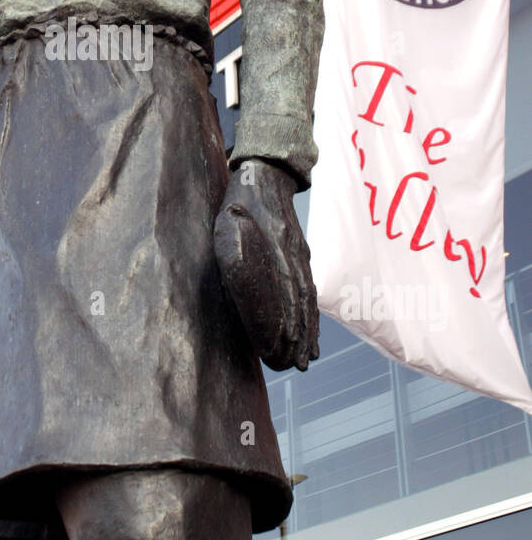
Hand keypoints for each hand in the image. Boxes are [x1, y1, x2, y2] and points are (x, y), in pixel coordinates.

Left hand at [213, 158, 318, 371]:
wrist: (266, 174)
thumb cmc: (238, 200)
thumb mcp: (227, 219)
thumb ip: (232, 245)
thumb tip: (235, 271)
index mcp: (274, 245)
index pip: (280, 291)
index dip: (279, 323)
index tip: (276, 350)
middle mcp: (291, 253)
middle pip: (297, 301)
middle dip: (295, 337)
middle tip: (291, 365)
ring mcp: (300, 255)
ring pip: (307, 299)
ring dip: (308, 332)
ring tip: (305, 359)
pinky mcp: (302, 256)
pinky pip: (311, 290)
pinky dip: (313, 316)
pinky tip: (312, 336)